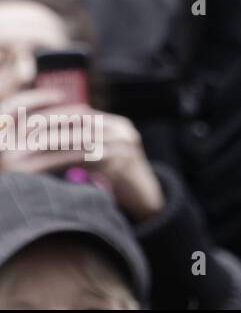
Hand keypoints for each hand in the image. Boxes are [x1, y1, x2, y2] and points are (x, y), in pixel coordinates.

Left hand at [0, 90, 163, 221]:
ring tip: (24, 150)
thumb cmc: (120, 182)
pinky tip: (41, 167)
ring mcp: (124, 144)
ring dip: (48, 143)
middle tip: (20, 133)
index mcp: (117, 124)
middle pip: (78, 120)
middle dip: (47, 125)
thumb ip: (85, 146)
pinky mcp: (122, 161)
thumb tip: (47, 141)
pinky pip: (84, 157)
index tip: (26, 122)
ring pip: (78, 137)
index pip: (80, 111)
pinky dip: (59, 160)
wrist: (148, 201)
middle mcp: (122, 129)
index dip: (52, 114)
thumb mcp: (103, 158)